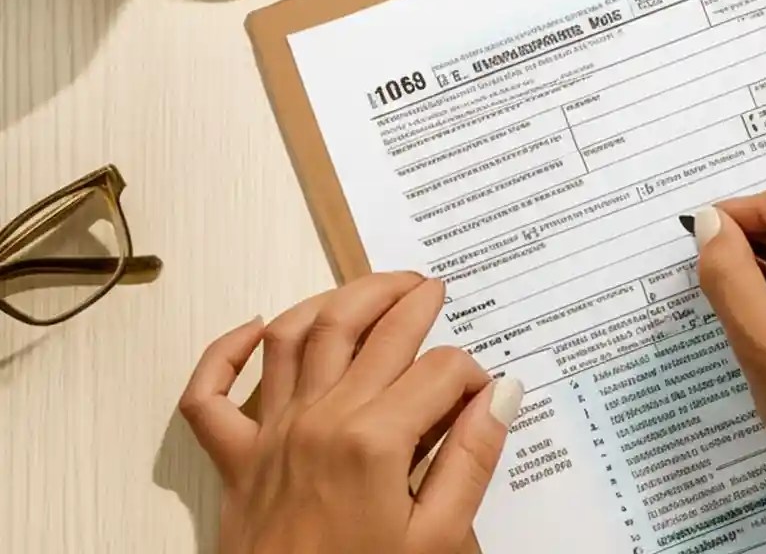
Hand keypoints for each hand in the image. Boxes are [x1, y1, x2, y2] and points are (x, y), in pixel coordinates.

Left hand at [178, 273, 524, 553]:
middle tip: (432, 288)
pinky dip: (226, 352)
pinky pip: (211, 394)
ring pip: (299, 333)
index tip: (485, 391)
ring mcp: (272, 434)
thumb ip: (472, 460)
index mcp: (375, 441)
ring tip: (373, 287)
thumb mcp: (439, 539)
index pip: (439, 372)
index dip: (472, 372)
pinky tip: (255, 328)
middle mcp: (320, 420)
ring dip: (338, 297)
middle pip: (373, 330)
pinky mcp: (236, 459)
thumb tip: (502, 394)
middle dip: (411, 300)